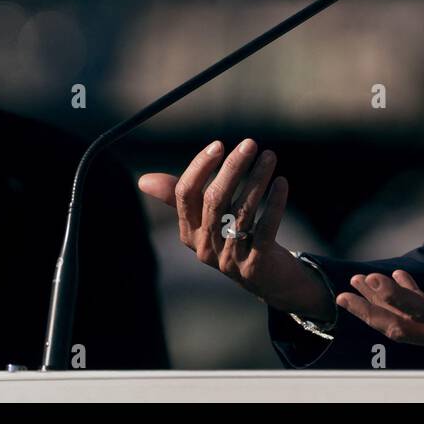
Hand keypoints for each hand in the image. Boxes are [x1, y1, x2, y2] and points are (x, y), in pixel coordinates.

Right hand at [138, 139, 333, 320]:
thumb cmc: (234, 240)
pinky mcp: (256, 264)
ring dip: (257, 180)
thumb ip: (181, 198)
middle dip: (232, 168)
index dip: (200, 168)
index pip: (185, 195)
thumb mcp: (206, 220)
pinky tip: (281, 182)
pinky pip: (265, 229)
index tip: (218, 144)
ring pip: (242, 211)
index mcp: (189, 232)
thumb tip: (143, 180)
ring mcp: (230, 257)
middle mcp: (206, 246)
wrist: (266, 280)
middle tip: (250, 143)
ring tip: (269, 157)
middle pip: (214, 200)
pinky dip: (274, 204)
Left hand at [337, 234, 423, 369]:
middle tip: (345, 291)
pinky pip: (420, 322)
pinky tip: (399, 280)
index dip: (397, 296)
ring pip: (405, 327)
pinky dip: (405, 302)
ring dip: (379, 308)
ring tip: (355, 287)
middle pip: (401, 327)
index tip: (373, 280)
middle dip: (371, 309)